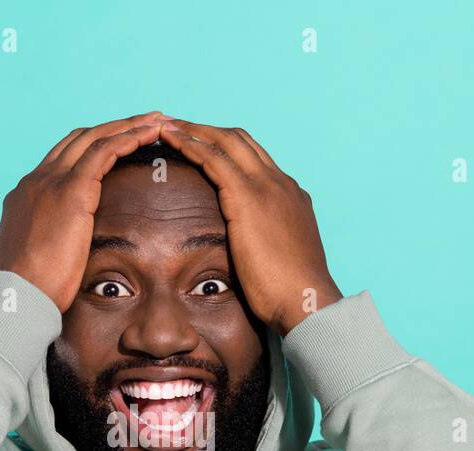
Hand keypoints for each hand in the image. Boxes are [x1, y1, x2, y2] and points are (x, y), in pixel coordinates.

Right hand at [0, 112, 166, 312]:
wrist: (16, 296)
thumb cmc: (27, 292)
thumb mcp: (35, 260)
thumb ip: (47, 245)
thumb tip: (59, 254)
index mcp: (27, 196)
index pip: (62, 159)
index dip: (91, 148)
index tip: (117, 145)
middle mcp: (37, 181)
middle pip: (79, 140)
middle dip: (113, 128)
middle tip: (144, 122)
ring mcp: (51, 182)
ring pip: (94, 138)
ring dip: (127, 126)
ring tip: (156, 121)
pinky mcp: (70, 191)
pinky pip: (104, 151)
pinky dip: (128, 138)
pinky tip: (149, 134)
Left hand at [158, 120, 341, 335]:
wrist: (306, 300)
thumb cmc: (292, 294)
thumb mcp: (282, 258)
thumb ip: (268, 244)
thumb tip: (251, 254)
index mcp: (290, 197)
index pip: (256, 160)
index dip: (228, 150)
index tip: (204, 147)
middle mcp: (281, 183)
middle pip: (241, 141)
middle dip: (208, 130)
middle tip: (179, 126)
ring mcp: (267, 187)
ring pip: (226, 142)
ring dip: (194, 130)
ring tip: (166, 126)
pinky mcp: (248, 198)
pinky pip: (213, 159)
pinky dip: (191, 145)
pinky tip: (171, 141)